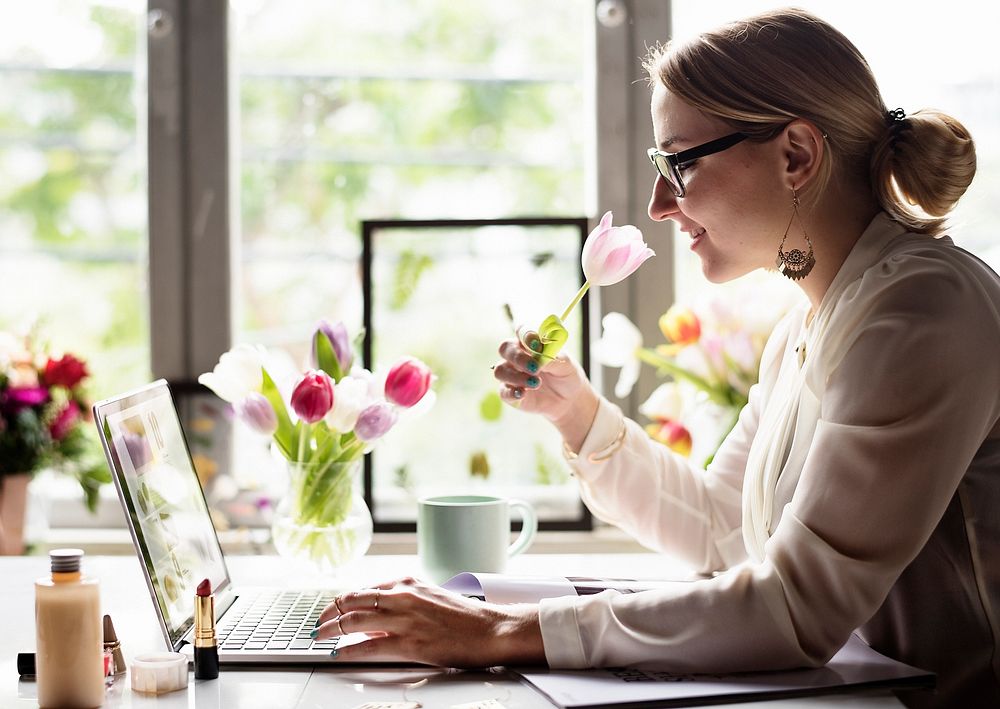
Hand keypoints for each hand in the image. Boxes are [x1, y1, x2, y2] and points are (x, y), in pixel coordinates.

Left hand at [315, 577, 545, 666]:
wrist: (490, 629)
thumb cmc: (465, 616)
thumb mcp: (430, 596)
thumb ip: (402, 602)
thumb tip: (377, 616)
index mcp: (407, 582)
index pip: (363, 589)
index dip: (342, 601)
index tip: (332, 609)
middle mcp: (402, 596)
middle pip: (352, 601)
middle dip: (330, 613)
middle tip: (318, 623)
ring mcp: (404, 619)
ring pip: (354, 621)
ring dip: (332, 630)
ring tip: (321, 637)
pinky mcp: (409, 643)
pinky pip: (368, 645)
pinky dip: (349, 649)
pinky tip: (339, 653)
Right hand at [494, 338, 598, 448]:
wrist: (569, 398)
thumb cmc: (566, 375)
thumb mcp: (566, 364)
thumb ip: (552, 357)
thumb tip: (538, 355)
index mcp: (529, 343)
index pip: (521, 331)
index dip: (524, 333)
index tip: (534, 341)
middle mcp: (517, 356)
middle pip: (505, 348)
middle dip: (518, 357)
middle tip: (534, 367)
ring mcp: (511, 375)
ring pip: (500, 371)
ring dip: (516, 376)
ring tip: (535, 383)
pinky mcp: (510, 393)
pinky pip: (503, 392)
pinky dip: (511, 392)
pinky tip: (522, 394)